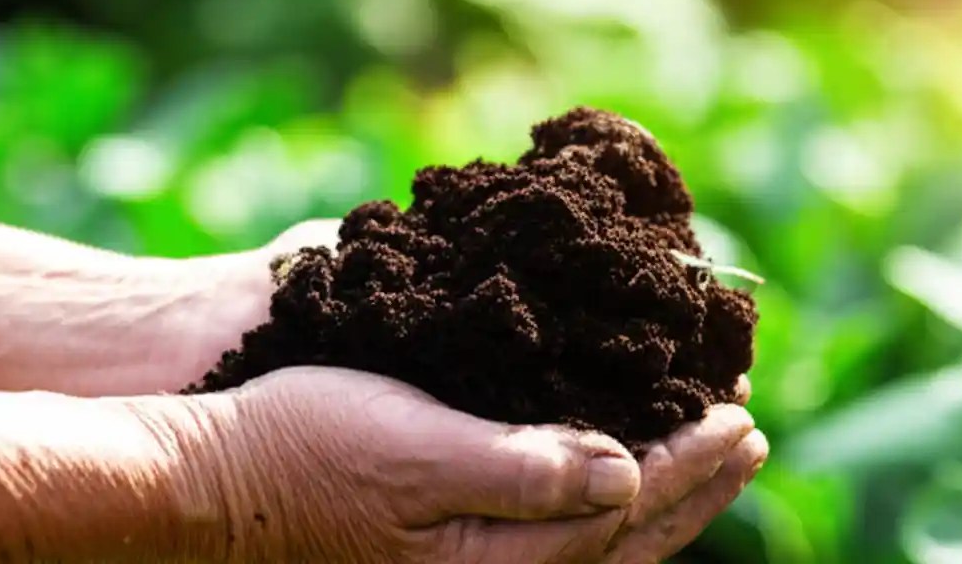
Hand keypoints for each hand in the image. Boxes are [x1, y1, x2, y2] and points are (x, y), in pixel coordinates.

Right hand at [148, 366, 765, 562]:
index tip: (740, 411)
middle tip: (751, 432)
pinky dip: (603, 505)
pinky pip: (553, 538)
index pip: (627, 510)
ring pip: (596, 545)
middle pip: (626, 539)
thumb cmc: (302, 453)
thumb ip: (522, 470)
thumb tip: (626, 473)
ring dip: (661, 499)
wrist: (210, 490)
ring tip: (707, 460)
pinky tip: (610, 480)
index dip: (691, 461)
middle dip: (696, 486)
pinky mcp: (444, 553)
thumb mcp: (412, 453)